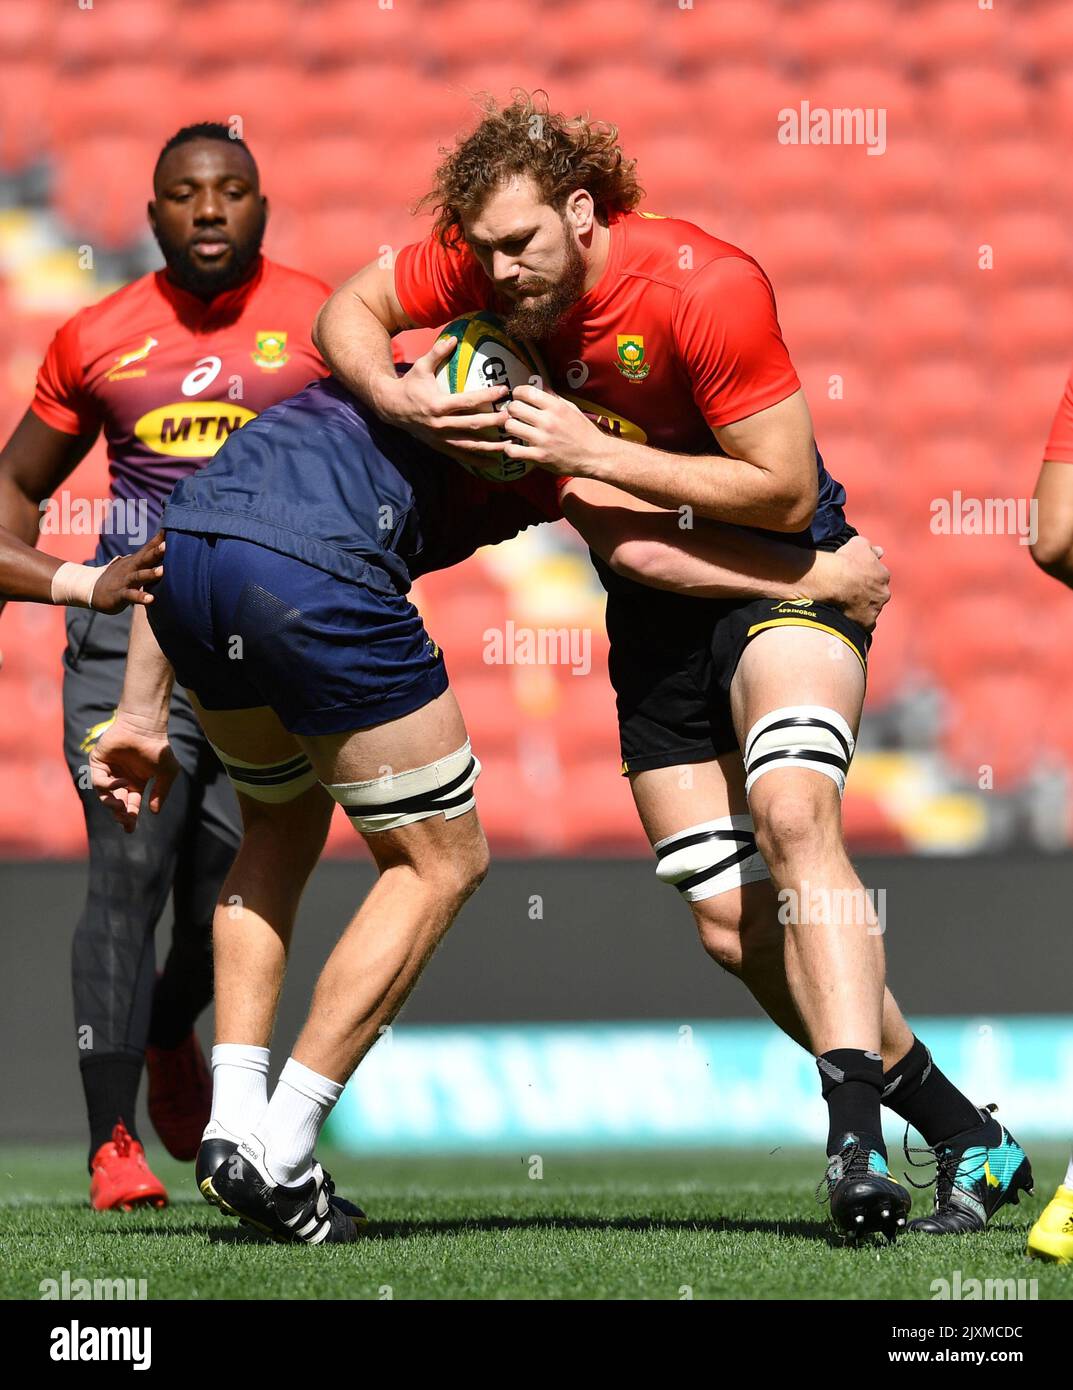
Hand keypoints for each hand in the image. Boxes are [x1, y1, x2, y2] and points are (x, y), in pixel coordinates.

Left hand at [89, 709, 179, 832]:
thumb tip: (155, 812)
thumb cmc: (158, 749)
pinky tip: (122, 782)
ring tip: (121, 806)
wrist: (146, 728)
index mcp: (135, 784)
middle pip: (116, 804)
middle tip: (126, 821)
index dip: (130, 818)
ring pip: (104, 795)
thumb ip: (161, 793)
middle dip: (120, 815)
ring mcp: (108, 771)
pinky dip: (108, 785)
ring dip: (112, 804)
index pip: (130, 806)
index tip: (130, 829)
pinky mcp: (98, 763)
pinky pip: (98, 781)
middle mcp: (120, 780)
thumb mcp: (166, 774)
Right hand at [91, 533, 165, 613]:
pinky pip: (131, 596)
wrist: (91, 589)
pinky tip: (151, 599)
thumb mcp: (133, 564)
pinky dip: (140, 597)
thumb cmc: (119, 576)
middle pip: (145, 558)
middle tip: (167, 545)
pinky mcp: (120, 595)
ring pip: (139, 576)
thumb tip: (163, 545)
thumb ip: (146, 557)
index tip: (172, 527)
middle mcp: (131, 568)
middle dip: (156, 551)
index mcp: (136, 560)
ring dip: (150, 573)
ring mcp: (125, 580)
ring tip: (162, 571)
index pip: (149, 547)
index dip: (160, 538)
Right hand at [375, 334, 509, 452]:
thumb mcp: (421, 367)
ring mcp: (440, 438)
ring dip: (491, 447)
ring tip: (509, 445)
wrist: (390, 408)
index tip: (504, 391)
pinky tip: (494, 462)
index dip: (487, 396)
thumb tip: (453, 338)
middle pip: (472, 425)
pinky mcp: (440, 446)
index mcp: (437, 404)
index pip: (467, 401)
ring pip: (469, 445)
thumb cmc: (409, 385)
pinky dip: (478, 460)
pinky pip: (461, 455)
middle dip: (494, 422)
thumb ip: (437, 352)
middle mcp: (440, 424)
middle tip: (512, 417)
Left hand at [500, 384, 605, 475]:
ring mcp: (542, 440)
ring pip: (510, 426)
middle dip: (512, 410)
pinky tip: (515, 447)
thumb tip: (537, 384)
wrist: (595, 456)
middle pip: (514, 408)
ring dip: (510, 427)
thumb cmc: (583, 431)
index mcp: (556, 407)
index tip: (518, 398)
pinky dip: (510, 448)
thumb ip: (553, 397)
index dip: (518, 393)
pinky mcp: (539, 457)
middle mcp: (548, 421)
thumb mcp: (571, 409)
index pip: (526, 392)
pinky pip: (513, 450)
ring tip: (516, 430)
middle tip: (515, 415)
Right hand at [815, 535, 890, 630]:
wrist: (831, 580)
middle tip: (850, 593)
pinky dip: (857, 622)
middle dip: (867, 595)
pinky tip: (847, 619)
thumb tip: (879, 551)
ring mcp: (875, 610)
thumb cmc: (844, 560)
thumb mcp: (858, 544)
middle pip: (877, 595)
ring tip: (845, 607)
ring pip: (871, 610)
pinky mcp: (866, 623)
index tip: (856, 579)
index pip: (879, 578)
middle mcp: (883, 594)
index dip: (867, 578)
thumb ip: (871, 548)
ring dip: (862, 608)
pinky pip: (864, 625)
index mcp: (883, 575)